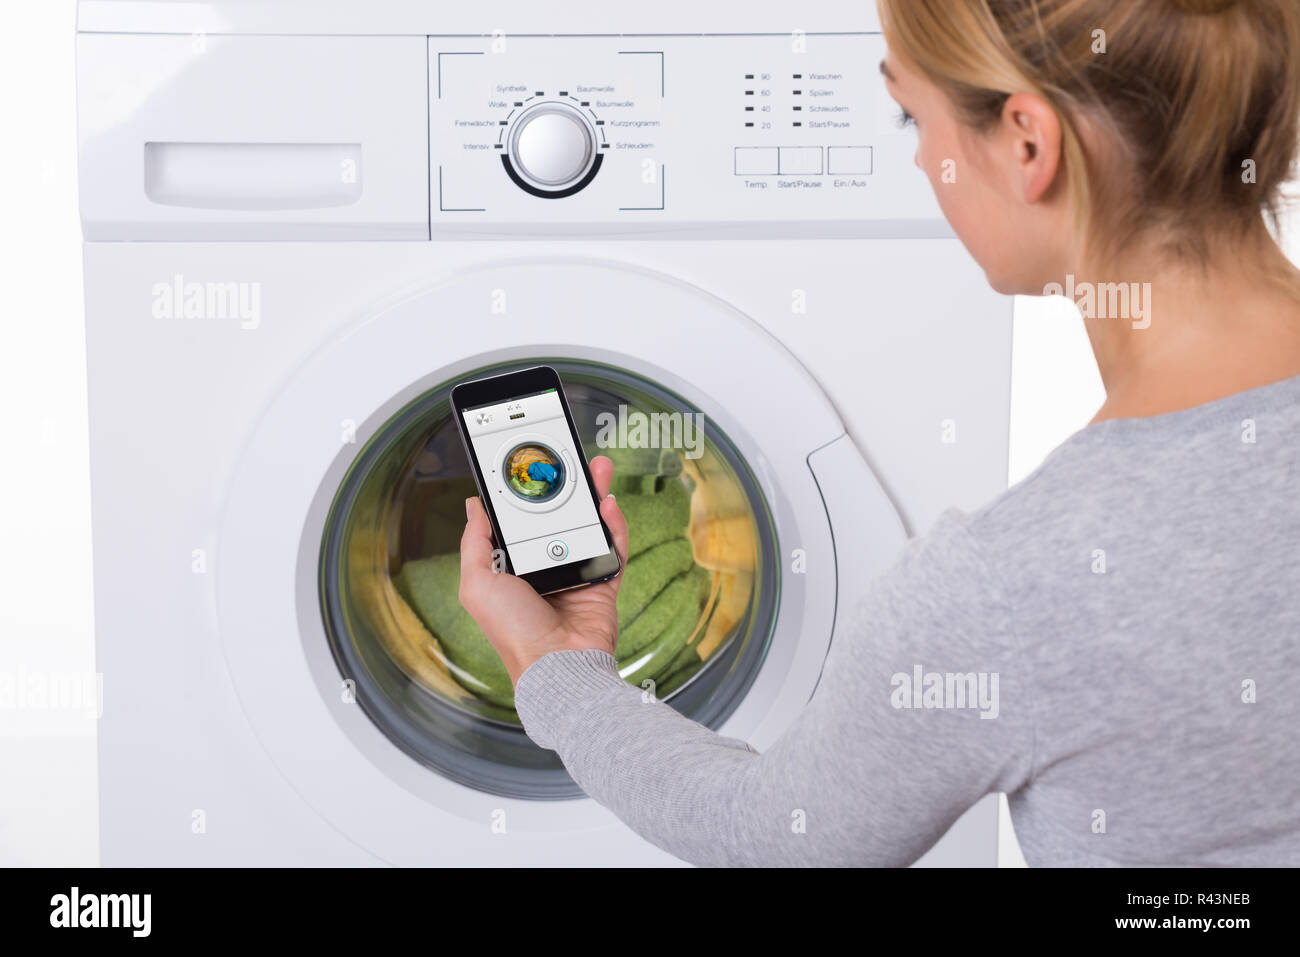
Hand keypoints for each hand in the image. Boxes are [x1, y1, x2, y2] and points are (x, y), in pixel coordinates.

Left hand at [458, 455, 629, 687]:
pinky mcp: (602, 583)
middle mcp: (544, 569)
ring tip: (596, 469)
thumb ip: (475, 542)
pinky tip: (608, 504)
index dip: (524, 497)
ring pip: (587, 527)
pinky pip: (612, 548)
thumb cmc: (513, 631)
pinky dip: (613, 526)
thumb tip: (474, 506)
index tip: (529, 470)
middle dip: (565, 489)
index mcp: (512, 569)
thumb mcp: (477, 584)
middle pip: (558, 518)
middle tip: (570, 460)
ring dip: (593, 497)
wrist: (557, 664)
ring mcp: (575, 574)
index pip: (520, 524)